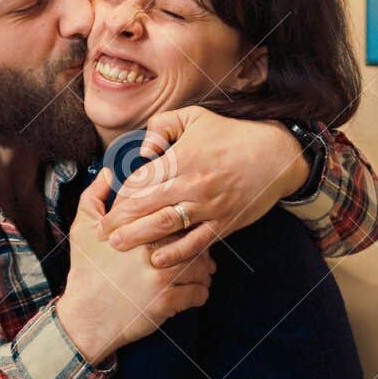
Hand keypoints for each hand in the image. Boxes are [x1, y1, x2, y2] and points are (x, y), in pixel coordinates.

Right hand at [56, 171, 214, 362]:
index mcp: (135, 229)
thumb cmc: (86, 272)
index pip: (174, 214)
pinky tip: (192, 293)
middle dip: (199, 246)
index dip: (183, 221)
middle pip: (194, 237)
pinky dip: (200, 294)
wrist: (85, 318)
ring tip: (198, 273)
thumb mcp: (82, 229)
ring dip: (204, 271)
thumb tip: (109, 172)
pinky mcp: (166, 303)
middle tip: (198, 252)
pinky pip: (200, 293)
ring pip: (202, 265)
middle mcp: (150, 250)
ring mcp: (160, 277)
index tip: (184, 228)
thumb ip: (94, 196)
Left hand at [99, 106, 310, 266]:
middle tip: (101, 233)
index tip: (108, 207)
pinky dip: (175, 254)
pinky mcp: (224, 223)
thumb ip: (162, 126)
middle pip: (145, 205)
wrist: (277, 155)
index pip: (140, 180)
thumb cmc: (232, 135)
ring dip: (138, 238)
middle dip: (119, 221)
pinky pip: (196, 243)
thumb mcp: (195, 117)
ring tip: (118, 247)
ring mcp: (209, 206)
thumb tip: (142, 151)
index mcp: (182, 157)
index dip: (120, 196)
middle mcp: (192, 183)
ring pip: (165, 225)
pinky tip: (157, 261)